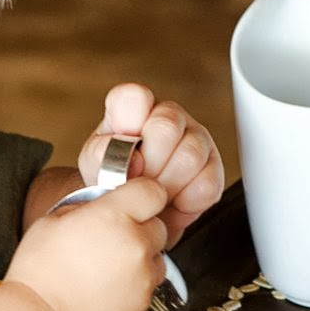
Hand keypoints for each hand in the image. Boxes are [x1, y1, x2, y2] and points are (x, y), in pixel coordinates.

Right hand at [6, 176, 169, 310]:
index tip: (133, 201)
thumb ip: (86, 207)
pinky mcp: (143, 302)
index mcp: (113, 216)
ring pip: (158, 257)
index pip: (152, 192)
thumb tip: (101, 207)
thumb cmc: (40, 270)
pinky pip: (149, 284)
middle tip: (113, 239)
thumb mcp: (53, 220)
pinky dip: (136, 283)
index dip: (143, 195)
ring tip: (110, 266)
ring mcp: (143, 276)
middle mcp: (135, 243)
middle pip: (159, 226)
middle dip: (141, 229)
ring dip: (142, 257)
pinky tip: (108, 286)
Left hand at [78, 83, 223, 246]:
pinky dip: (185, 201)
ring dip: (166, 186)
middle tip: (137, 180)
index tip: (124, 144)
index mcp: (132, 109)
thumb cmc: (112, 181)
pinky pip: (206, 184)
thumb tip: (133, 158)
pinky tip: (172, 201)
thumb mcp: (95, 167)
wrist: (134, 214)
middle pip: (166, 126)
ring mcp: (195, 139)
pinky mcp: (213, 169)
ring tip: (153, 194)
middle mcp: (167, 117)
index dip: (128, 120)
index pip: (132, 97)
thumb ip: (102, 155)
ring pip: (190, 156)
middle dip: (148, 164)